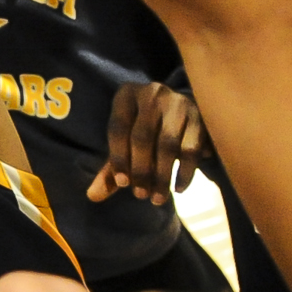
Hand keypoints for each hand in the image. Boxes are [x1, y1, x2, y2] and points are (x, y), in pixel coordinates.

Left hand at [88, 81, 210, 204]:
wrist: (182, 111)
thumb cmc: (146, 128)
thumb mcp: (126, 142)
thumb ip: (111, 169)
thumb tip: (93, 196)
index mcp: (126, 95)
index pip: (118, 129)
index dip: (118, 158)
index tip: (122, 184)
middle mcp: (151, 94)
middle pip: (142, 137)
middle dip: (141, 170)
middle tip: (140, 195)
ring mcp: (177, 103)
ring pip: (167, 145)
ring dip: (162, 176)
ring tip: (157, 198)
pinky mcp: (199, 117)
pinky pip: (190, 150)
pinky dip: (184, 172)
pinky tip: (178, 189)